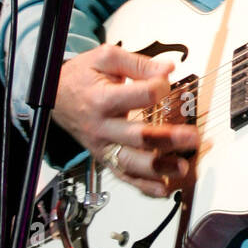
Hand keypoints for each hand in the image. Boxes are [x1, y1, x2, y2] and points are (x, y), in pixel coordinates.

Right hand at [52, 44, 195, 198]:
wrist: (55, 97)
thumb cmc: (81, 77)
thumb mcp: (106, 59)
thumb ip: (138, 63)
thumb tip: (167, 69)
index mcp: (101, 99)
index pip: (140, 96)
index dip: (160, 88)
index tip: (167, 83)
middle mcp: (101, 126)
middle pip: (137, 136)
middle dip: (168, 138)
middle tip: (192, 137)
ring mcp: (102, 145)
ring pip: (131, 162)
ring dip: (158, 167)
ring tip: (181, 166)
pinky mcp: (104, 157)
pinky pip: (123, 176)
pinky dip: (143, 186)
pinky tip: (163, 188)